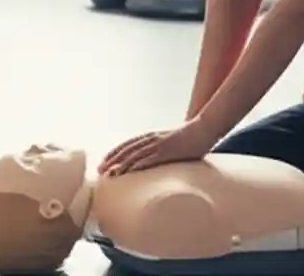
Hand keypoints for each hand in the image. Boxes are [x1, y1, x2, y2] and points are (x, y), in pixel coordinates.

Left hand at [97, 121, 214, 176]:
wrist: (203, 128)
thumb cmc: (189, 137)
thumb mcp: (169, 141)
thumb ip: (159, 149)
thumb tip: (153, 160)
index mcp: (150, 136)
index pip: (127, 145)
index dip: (114, 153)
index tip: (103, 162)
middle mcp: (151, 139)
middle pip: (126, 150)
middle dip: (112, 160)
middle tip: (100, 171)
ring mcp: (159, 144)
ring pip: (135, 155)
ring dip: (121, 165)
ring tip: (111, 174)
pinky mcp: (169, 151)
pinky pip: (151, 159)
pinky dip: (139, 165)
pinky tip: (130, 171)